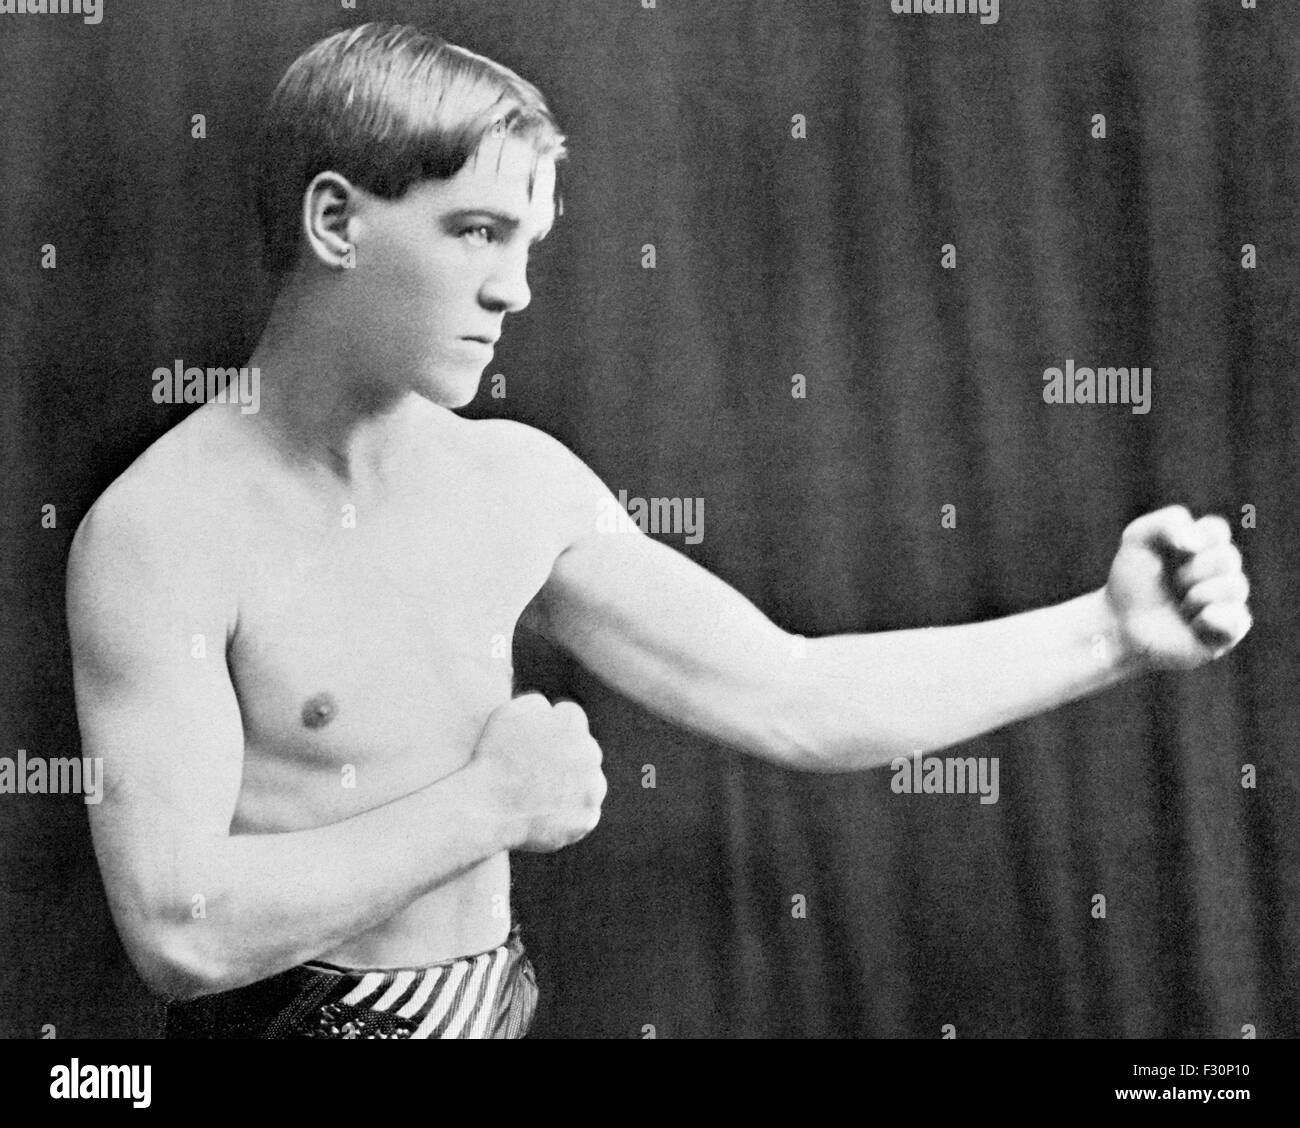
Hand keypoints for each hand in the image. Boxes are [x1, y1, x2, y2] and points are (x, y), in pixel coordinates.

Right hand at [468, 692, 606, 851]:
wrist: (487, 809)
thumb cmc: (493, 759)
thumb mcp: (506, 714)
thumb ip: (536, 703)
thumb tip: (552, 709)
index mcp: (572, 723)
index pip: (571, 717)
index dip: (553, 728)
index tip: (537, 742)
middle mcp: (589, 752)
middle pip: (585, 749)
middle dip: (568, 756)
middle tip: (540, 771)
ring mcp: (592, 787)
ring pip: (591, 782)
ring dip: (576, 785)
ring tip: (543, 795)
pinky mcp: (588, 817)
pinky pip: (585, 812)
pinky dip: (571, 815)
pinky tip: (548, 813)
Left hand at [1102, 505, 1251, 671]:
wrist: (1119, 625)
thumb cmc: (1131, 581)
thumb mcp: (1139, 538)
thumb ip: (1169, 522)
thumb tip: (1196, 544)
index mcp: (1202, 547)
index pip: (1216, 530)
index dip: (1195, 538)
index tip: (1173, 548)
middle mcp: (1218, 573)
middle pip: (1228, 558)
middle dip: (1192, 571)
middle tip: (1172, 585)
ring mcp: (1224, 603)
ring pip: (1236, 587)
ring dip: (1198, 595)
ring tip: (1179, 607)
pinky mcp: (1225, 633)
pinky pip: (1238, 620)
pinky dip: (1213, 619)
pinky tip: (1193, 622)